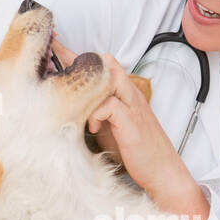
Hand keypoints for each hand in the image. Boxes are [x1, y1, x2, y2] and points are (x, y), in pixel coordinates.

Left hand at [50, 34, 208, 219]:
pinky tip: (93, 128)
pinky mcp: (131, 120)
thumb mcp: (112, 128)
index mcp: (125, 95)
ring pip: (109, 77)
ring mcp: (132, 105)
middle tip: (55, 63)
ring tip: (75, 101)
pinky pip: (109, 104)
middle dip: (78, 62)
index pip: (102, 67)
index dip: (78, 57)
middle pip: (106, 63)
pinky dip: (96, 114)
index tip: (56, 48)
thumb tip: (70, 108)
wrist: (163, 172)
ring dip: (89, 87)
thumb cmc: (138, 152)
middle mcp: (129, 95)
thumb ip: (96, 113)